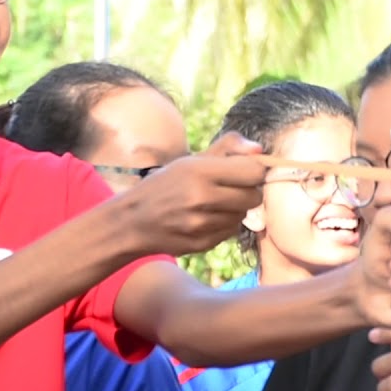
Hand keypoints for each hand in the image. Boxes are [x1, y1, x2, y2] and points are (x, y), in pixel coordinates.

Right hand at [118, 132, 265, 256]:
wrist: (132, 221)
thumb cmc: (164, 185)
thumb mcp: (190, 160)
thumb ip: (228, 148)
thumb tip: (259, 150)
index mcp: (199, 171)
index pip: (253, 171)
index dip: (255, 170)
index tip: (246, 170)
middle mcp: (201, 198)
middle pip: (254, 196)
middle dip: (248, 190)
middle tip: (230, 187)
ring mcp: (201, 224)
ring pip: (244, 215)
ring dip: (235, 208)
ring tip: (213, 203)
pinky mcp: (202, 243)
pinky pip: (230, 231)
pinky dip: (224, 224)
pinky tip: (205, 218)